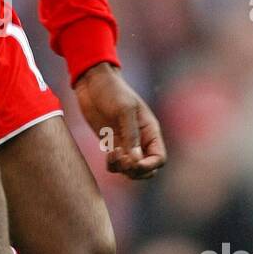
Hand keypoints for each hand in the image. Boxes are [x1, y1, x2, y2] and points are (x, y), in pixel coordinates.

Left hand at [74, 62, 166, 179]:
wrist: (93, 82)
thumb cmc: (113, 91)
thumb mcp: (124, 110)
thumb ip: (130, 136)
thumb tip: (135, 161)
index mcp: (150, 131)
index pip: (159, 158)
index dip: (149, 166)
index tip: (134, 163)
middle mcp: (140, 140)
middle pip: (146, 169)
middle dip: (136, 171)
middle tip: (123, 161)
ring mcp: (125, 144)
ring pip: (131, 170)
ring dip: (123, 169)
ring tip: (113, 154)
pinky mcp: (111, 144)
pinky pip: (116, 165)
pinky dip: (113, 165)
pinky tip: (108, 153)